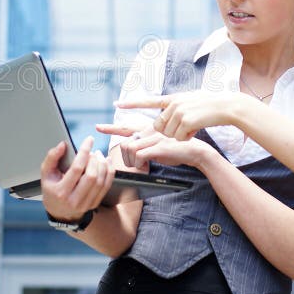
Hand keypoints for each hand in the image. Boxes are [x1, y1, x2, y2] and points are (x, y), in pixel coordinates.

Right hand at [40, 137, 114, 222]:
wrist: (59, 212)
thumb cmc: (52, 190)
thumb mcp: (46, 174)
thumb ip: (52, 157)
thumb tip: (63, 145)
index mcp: (61, 191)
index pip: (76, 168)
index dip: (84, 152)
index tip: (89, 140)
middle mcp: (75, 200)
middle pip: (91, 176)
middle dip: (94, 160)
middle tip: (92, 151)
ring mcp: (86, 203)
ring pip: (101, 181)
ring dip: (103, 164)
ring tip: (98, 155)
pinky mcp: (95, 203)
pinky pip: (106, 186)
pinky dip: (109, 172)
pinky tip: (107, 162)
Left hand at [98, 123, 214, 169]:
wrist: (195, 151)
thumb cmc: (176, 151)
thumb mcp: (157, 146)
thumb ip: (144, 145)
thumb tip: (131, 153)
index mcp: (148, 129)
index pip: (126, 127)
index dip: (111, 127)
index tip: (98, 127)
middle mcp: (149, 130)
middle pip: (124, 142)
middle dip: (123, 157)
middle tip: (132, 164)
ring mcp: (154, 138)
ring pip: (129, 148)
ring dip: (131, 161)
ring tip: (141, 166)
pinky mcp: (158, 147)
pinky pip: (139, 155)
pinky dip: (139, 163)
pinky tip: (145, 166)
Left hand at [115, 90, 239, 140]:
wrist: (227, 106)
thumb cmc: (211, 106)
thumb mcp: (191, 102)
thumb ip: (177, 108)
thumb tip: (167, 118)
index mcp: (173, 99)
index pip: (149, 101)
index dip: (132, 103)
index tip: (117, 104)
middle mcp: (174, 103)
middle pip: (158, 126)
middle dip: (166, 133)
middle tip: (180, 132)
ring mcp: (179, 111)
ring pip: (168, 134)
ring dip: (179, 137)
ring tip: (192, 129)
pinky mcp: (186, 120)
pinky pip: (179, 138)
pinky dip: (186, 139)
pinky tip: (196, 132)